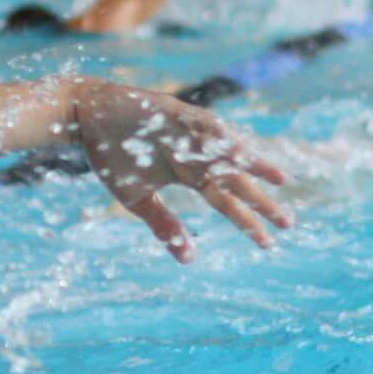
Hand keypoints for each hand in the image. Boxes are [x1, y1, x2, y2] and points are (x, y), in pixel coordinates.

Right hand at [69, 80, 292, 262]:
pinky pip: (201, 125)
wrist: (85, 118)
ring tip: (278, 180)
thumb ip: (164, 225)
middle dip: (261, 200)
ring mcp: (188, 133)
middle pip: (236, 179)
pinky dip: (220, 136)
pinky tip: (239, 147)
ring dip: (252, 164)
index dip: (246, 221)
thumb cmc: (113, 157)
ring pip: (227, 151)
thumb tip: (189, 260)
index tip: (268, 243)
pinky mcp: (173, 112)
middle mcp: (197, 155)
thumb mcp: (138, 199)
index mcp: (191, 176)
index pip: (226, 201)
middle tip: (288, 222)